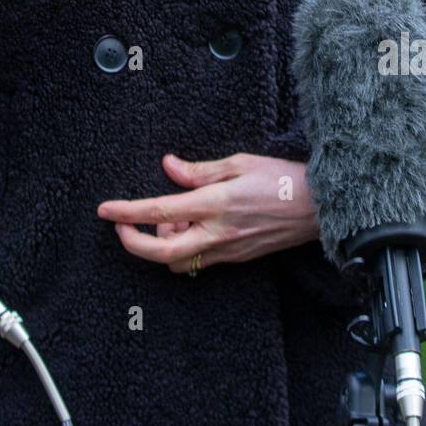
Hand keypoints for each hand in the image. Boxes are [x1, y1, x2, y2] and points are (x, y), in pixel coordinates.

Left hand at [96, 151, 319, 273]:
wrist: (319, 209)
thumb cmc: (282, 178)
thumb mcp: (239, 162)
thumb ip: (199, 170)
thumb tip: (167, 167)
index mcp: (216, 204)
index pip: (160, 210)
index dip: (128, 212)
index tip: (105, 210)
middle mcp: (218, 233)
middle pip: (162, 252)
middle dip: (133, 242)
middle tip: (120, 227)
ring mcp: (227, 251)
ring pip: (178, 262)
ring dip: (162, 244)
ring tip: (170, 218)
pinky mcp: (236, 259)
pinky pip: (198, 262)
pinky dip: (183, 248)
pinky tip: (190, 226)